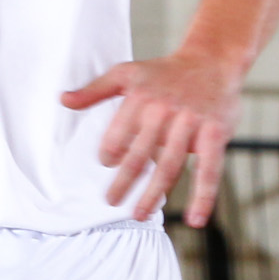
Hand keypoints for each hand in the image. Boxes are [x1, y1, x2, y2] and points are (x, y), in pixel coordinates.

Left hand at [61, 49, 242, 227]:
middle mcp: (163, 111)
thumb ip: (94, 90)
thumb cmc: (164, 72)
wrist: (213, 59)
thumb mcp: (126, 74)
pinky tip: (195, 219)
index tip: (108, 164)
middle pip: (138, 156)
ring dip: (153, 194)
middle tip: (110, 202)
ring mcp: (190, 123)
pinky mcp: (215, 133)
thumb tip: (63, 100)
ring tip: (139, 215)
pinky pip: (209, 169)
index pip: (116, 137)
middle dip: (122, 183)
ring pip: (168, 167)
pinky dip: (203, 196)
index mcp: (139, 100)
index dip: (109, 155)